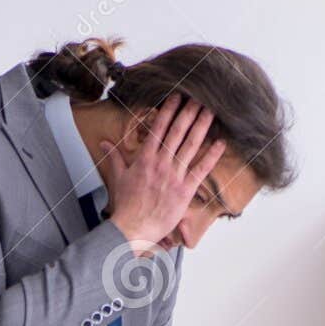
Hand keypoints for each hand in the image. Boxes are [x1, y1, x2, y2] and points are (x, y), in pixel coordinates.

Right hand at [101, 95, 224, 256]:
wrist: (133, 228)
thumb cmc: (126, 206)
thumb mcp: (118, 177)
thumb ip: (114, 157)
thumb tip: (103, 143)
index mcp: (145, 158)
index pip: (159, 128)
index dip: (169, 111)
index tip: (178, 97)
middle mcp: (161, 163)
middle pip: (177, 132)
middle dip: (188, 113)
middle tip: (199, 98)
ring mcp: (174, 176)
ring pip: (190, 146)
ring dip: (201, 127)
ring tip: (210, 112)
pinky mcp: (184, 191)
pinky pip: (201, 170)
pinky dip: (212, 156)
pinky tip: (220, 144)